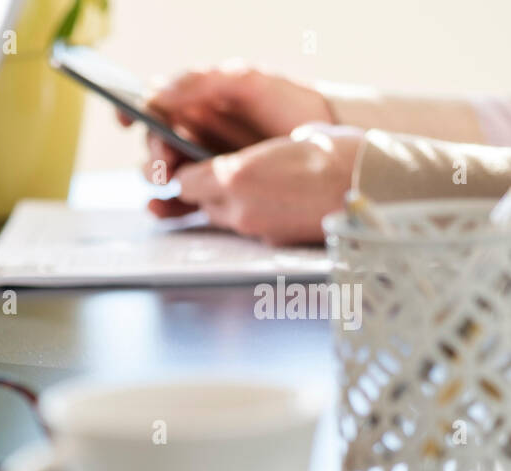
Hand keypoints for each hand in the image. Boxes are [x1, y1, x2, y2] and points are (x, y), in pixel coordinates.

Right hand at [121, 63, 333, 187]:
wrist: (329, 141)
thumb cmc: (291, 104)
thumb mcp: (248, 82)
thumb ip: (203, 82)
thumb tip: (157, 93)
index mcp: (197, 104)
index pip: (154, 106)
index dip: (133, 112)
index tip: (125, 120)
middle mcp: (194, 135)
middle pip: (154, 145)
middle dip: (154, 152)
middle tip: (166, 159)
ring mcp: (202, 166)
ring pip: (163, 175)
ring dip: (155, 180)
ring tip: (165, 183)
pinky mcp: (214, 195)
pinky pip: (179, 204)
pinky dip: (165, 208)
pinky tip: (161, 208)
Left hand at [171, 124, 362, 244]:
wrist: (375, 186)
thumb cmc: (338, 154)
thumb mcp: (289, 139)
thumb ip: (254, 156)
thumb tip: (241, 163)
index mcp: (236, 176)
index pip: (185, 182)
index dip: (188, 172)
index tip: (194, 165)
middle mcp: (239, 208)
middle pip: (202, 203)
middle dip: (207, 190)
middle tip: (224, 175)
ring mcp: (256, 229)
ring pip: (224, 218)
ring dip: (230, 205)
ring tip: (257, 187)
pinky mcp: (274, 242)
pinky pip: (250, 229)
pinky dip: (255, 217)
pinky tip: (277, 203)